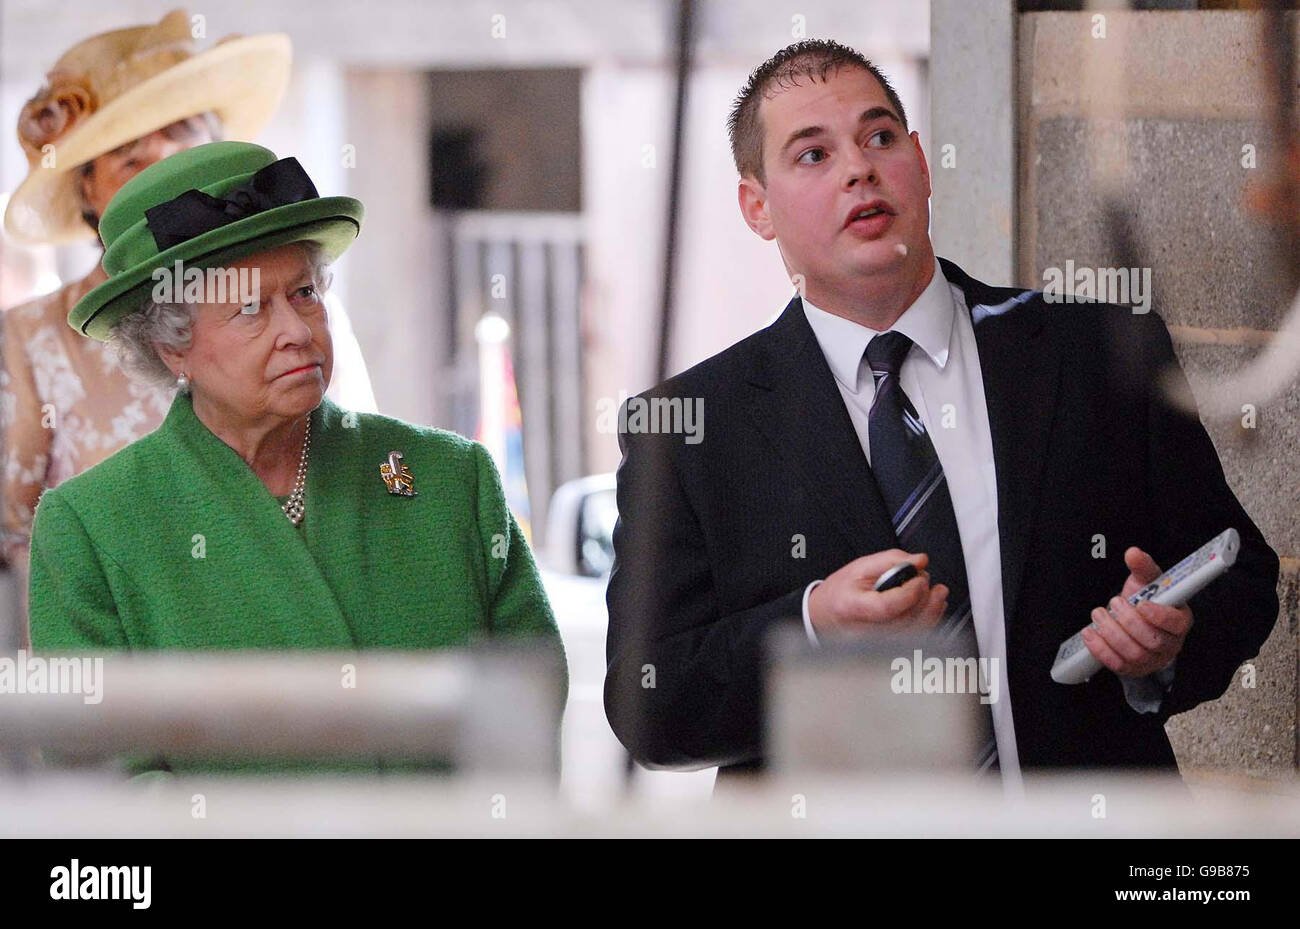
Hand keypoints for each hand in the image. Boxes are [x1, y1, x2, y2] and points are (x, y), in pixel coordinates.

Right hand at [808, 549, 947, 635]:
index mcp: (853, 607)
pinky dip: (930, 621)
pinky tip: (934, 607)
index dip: (908, 593)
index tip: (918, 579)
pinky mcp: (889, 647)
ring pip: (914, 632)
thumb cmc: (841, 593)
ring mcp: (878, 643)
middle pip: (905, 620)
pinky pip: (916, 638)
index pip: (886, 607)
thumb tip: (919, 561)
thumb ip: (891, 560)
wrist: (827, 615)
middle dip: (924, 598)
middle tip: (925, 580)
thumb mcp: (860, 567)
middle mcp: (865, 630)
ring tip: (937, 592)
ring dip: (932, 610)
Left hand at [1082, 547, 1192, 677]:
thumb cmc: (1145, 600)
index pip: (1176, 624)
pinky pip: (1117, 665)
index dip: (1159, 616)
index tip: (1141, 604)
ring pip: (1134, 654)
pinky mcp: (1133, 669)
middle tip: (1113, 602)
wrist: (1132, 620)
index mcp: (1179, 621)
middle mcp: (1170, 644)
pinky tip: (1090, 632)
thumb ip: (1142, 567)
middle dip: (1129, 622)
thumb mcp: (1146, 582)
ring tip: (1098, 614)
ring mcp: (1152, 660)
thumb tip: (1133, 553)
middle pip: (1152, 641)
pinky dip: (1101, 649)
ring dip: (1112, 634)